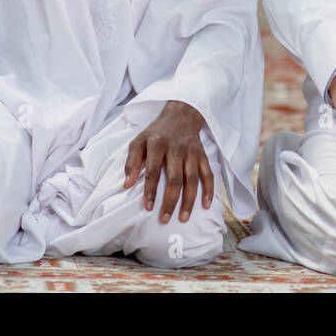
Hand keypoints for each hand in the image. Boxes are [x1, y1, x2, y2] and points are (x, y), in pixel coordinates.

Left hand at [123, 101, 214, 224]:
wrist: (180, 116)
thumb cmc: (156, 133)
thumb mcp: (138, 141)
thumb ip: (131, 162)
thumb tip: (126, 185)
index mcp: (157, 144)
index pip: (154, 171)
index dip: (151, 190)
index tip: (148, 207)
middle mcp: (176, 148)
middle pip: (175, 178)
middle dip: (170, 200)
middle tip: (165, 219)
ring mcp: (191, 153)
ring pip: (192, 179)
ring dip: (189, 200)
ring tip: (183, 218)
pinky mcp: (202, 155)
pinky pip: (208, 174)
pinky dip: (208, 190)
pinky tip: (205, 205)